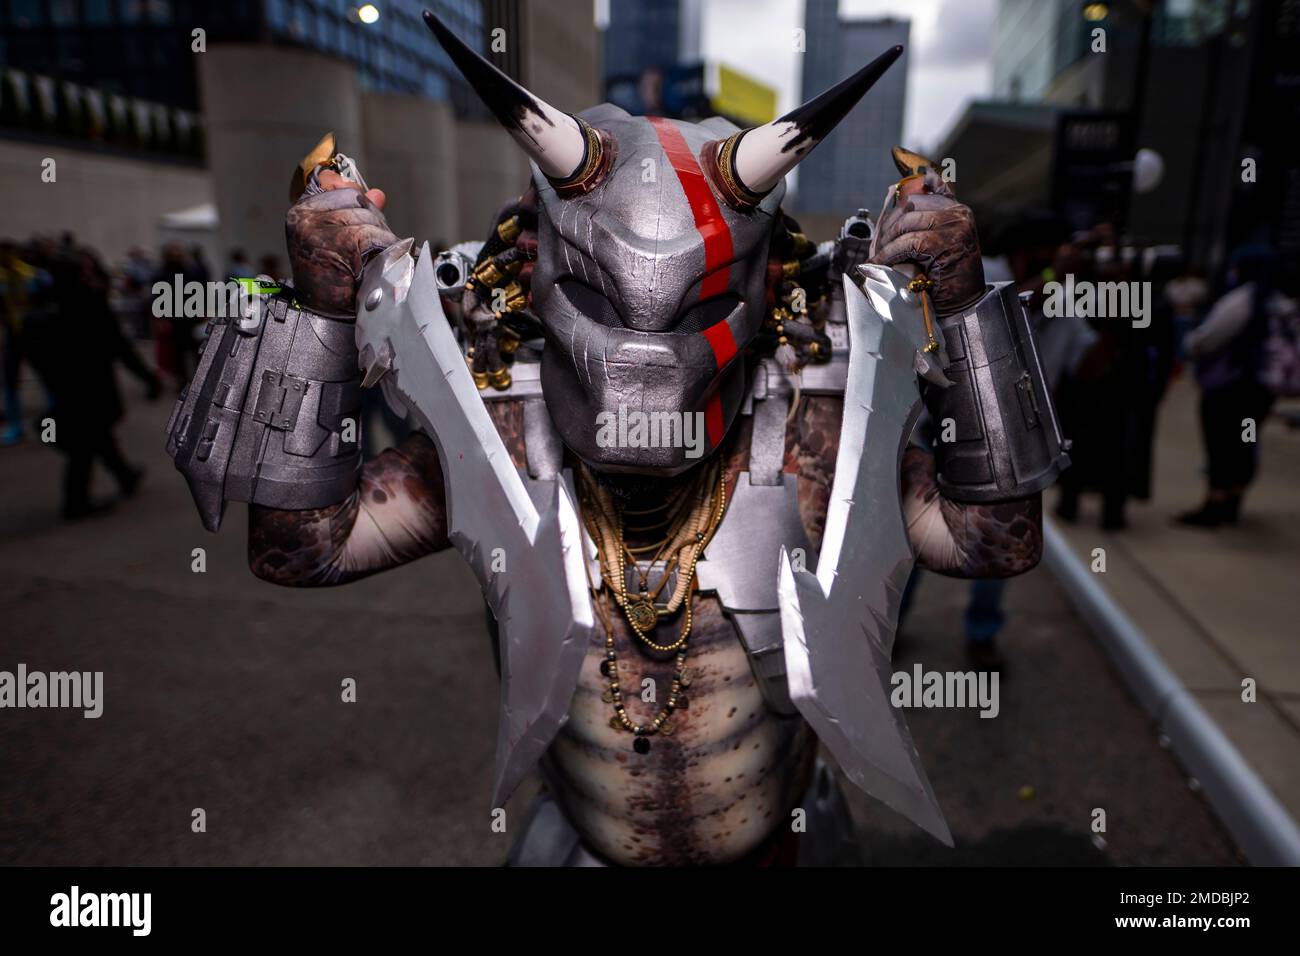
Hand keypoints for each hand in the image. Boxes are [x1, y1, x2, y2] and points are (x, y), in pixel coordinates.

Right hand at [285, 169, 396, 316]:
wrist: (326, 315)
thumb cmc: (332, 281)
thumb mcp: (338, 239)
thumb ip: (355, 212)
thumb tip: (376, 194)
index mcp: (301, 213)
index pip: (336, 184)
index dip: (356, 196)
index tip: (365, 212)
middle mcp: (305, 218)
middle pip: (354, 198)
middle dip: (372, 218)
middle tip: (372, 244)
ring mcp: (318, 231)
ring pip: (366, 216)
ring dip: (380, 235)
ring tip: (373, 256)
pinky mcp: (338, 244)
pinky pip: (371, 234)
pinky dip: (382, 246)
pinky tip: (377, 261)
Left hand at [870, 167, 984, 314]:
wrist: (964, 305)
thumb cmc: (945, 277)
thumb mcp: (934, 242)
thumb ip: (920, 219)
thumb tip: (891, 191)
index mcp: (957, 208)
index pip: (924, 189)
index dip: (897, 206)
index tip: (884, 224)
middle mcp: (958, 213)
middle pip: (910, 206)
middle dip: (887, 227)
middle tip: (876, 246)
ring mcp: (955, 226)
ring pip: (906, 224)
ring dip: (886, 242)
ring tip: (878, 257)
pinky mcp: (945, 243)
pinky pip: (908, 242)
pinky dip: (890, 254)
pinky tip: (882, 263)